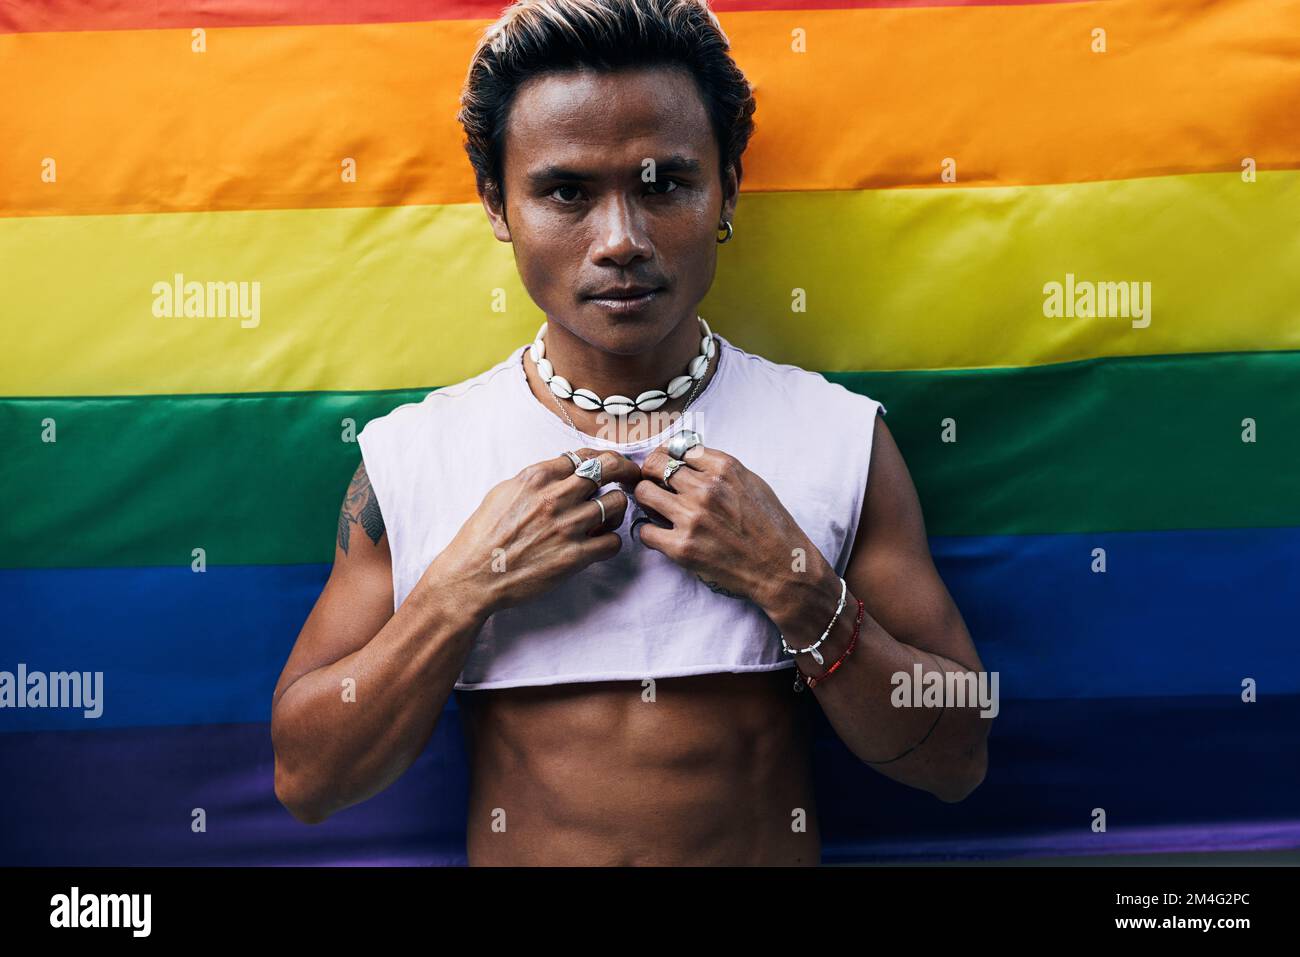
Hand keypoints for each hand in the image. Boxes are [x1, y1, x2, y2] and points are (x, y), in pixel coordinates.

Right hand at [423, 448, 640, 615]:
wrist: (472, 576)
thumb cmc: (482, 536)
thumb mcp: (503, 493)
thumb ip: (535, 481)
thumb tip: (560, 473)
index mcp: (536, 478)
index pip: (584, 455)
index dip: (602, 458)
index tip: (611, 464)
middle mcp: (555, 497)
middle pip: (609, 469)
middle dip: (626, 470)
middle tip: (632, 478)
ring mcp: (567, 527)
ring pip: (617, 503)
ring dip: (617, 509)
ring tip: (608, 517)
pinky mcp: (575, 557)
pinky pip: (613, 541)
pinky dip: (611, 541)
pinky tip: (600, 543)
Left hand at [631, 441, 819, 610]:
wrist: (781, 567)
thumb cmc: (770, 525)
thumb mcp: (751, 482)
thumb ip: (719, 468)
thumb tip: (688, 458)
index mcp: (724, 468)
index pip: (677, 448)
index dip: (668, 457)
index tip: (666, 467)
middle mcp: (705, 489)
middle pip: (654, 465)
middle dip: (650, 474)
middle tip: (653, 484)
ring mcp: (691, 518)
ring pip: (643, 493)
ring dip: (646, 499)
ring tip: (656, 508)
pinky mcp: (682, 547)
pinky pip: (645, 530)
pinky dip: (650, 532)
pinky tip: (662, 534)